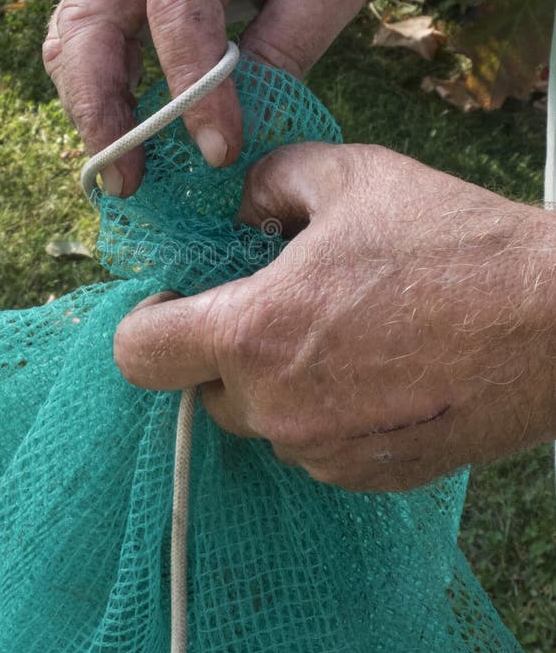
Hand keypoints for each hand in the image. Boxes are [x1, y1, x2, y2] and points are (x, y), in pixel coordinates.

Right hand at [42, 0, 381, 195]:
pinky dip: (101, 97)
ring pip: (73, 35)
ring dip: (90, 109)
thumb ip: (282, 49)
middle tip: (128, 181)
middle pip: (89, 17)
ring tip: (125, 175)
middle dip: (101, 107)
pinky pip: (89, 45)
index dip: (192, 85)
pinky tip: (129, 140)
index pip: (177, 1)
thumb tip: (231, 132)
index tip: (220, 152)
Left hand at [114, 143, 555, 490]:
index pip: (138, 353)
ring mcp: (323, 452)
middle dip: (228, 348)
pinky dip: (326, 411)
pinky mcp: (368, 477)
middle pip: (205, 388)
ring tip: (345, 332)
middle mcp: (276, 408)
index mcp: (253, 332)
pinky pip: (314, 444)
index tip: (184, 302)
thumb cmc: (451, 243)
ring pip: (262, 419)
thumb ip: (269, 182)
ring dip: (280, 382)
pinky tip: (379, 369)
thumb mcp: (349, 175)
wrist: (555, 321)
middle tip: (283, 304)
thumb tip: (242, 210)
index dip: (149, 322)